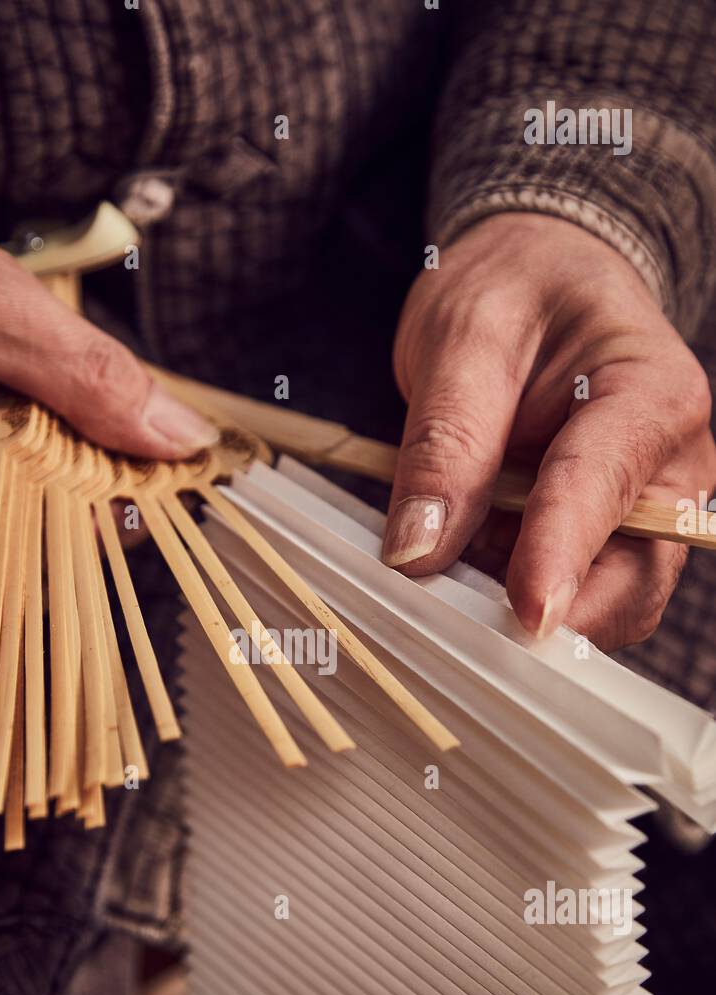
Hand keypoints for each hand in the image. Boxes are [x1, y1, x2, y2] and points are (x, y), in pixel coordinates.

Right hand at [0, 173, 217, 613]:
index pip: (26, 548)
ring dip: (34, 524)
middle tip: (114, 466)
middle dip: (69, 528)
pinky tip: (16, 458)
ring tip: (63, 452)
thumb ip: (90, 378)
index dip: (98, 516)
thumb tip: (178, 441)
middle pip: (3, 578)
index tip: (148, 474)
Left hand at [383, 213, 715, 649]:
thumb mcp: (462, 339)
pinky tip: (460, 576)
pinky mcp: (604, 545)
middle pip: (630, 578)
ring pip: (601, 606)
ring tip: (446, 584)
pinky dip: (510, 604)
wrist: (537, 279)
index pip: (604, 488)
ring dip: (522, 616)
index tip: (526, 613)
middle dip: (550, 611)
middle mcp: (668, 470)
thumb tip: (417, 553)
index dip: (560, 557)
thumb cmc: (513, 289)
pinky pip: (567, 598)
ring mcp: (642, 517)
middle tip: (456, 624)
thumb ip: (445, 444)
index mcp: (653, 395)